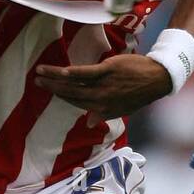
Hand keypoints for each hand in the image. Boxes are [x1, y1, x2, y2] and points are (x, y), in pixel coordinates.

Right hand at [35, 54, 173, 124]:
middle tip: (36, 81)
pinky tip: (58, 71)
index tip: (49, 90)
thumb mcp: (123, 108)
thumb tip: (90, 122)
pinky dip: (70, 73)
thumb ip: (104, 114)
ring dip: (54, 78)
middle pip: (71, 95)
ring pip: (74, 84)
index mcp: (104, 110)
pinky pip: (84, 73)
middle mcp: (101, 100)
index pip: (77, 103)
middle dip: (52, 88)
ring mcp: (104, 86)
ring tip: (39, 72)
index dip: (62, 97)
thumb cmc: (140, 92)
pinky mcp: (107, 71)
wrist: (157, 79)